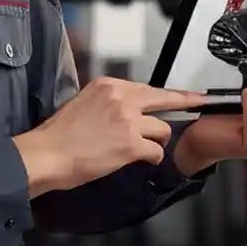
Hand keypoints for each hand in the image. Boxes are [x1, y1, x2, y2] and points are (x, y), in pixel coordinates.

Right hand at [13, 77, 204, 196]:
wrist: (46, 154)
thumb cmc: (58, 135)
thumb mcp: (82, 103)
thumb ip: (108, 102)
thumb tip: (127, 111)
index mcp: (108, 86)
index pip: (147, 87)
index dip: (169, 93)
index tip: (187, 93)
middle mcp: (120, 98)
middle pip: (163, 99)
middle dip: (185, 101)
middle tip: (199, 102)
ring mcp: (127, 120)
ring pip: (162, 128)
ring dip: (157, 141)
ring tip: (142, 148)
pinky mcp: (130, 144)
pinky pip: (155, 150)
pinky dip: (151, 157)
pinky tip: (141, 160)